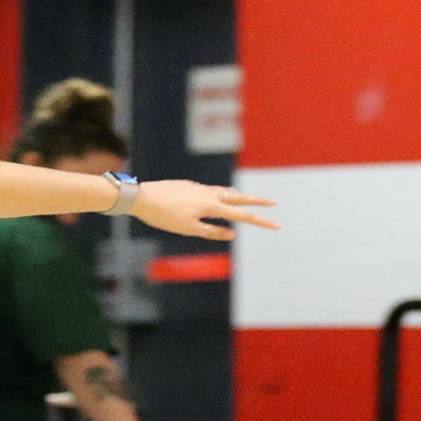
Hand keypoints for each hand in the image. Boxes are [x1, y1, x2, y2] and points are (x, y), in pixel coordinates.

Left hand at [130, 180, 278, 240]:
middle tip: (273, 204)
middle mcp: (209, 194)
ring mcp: (199, 188)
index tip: (277, 224)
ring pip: (225, 192)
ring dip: (239, 197)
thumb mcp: (188, 228)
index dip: (261, 221)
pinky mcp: (189, 186)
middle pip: (239, 198)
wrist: (142, 197)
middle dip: (257, 202)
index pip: (242, 216)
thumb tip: (232, 233)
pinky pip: (211, 191)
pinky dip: (221, 194)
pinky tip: (218, 198)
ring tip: (248, 201)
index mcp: (211, 206)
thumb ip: (212, 231)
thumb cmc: (164, 216)